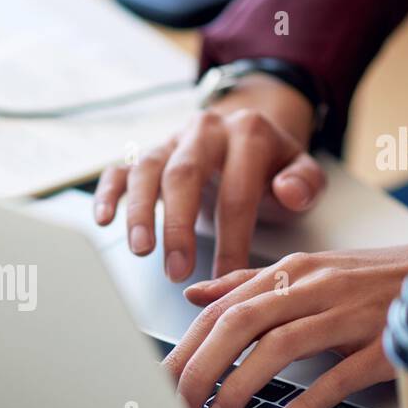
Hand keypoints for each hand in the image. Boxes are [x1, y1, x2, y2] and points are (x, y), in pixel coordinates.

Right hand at [92, 74, 323, 281]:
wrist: (248, 133)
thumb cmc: (273, 168)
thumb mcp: (303, 172)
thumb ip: (305, 184)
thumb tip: (288, 191)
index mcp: (248, 133)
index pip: (238, 190)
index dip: (232, 237)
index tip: (227, 276)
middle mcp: (205, 130)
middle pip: (185, 174)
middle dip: (179, 226)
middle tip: (177, 270)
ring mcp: (172, 141)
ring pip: (148, 170)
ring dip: (140, 213)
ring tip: (140, 250)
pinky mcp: (147, 153)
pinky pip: (121, 168)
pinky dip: (107, 192)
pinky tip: (103, 219)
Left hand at [162, 243, 407, 407]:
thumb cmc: (376, 279)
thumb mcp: (309, 272)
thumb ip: (250, 284)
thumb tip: (194, 294)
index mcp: (293, 272)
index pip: (222, 309)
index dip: (185, 346)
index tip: (160, 381)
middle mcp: (316, 287)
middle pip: (238, 324)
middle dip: (199, 368)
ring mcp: (350, 315)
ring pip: (278, 346)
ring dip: (239, 387)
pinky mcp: (384, 344)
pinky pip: (337, 377)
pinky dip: (303, 404)